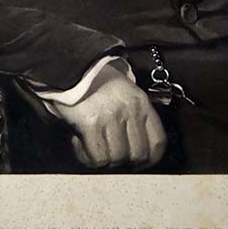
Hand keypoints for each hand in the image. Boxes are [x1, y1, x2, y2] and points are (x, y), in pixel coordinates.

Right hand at [50, 66, 167, 169]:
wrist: (69, 64)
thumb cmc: (95, 82)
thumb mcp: (124, 93)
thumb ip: (133, 117)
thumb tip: (137, 150)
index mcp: (141, 102)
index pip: (157, 143)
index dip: (148, 160)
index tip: (136, 164)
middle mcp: (130, 109)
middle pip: (138, 155)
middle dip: (124, 162)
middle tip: (108, 155)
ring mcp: (111, 116)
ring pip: (117, 158)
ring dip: (103, 159)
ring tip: (90, 146)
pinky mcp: (91, 122)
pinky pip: (97, 157)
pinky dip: (87, 157)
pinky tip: (79, 142)